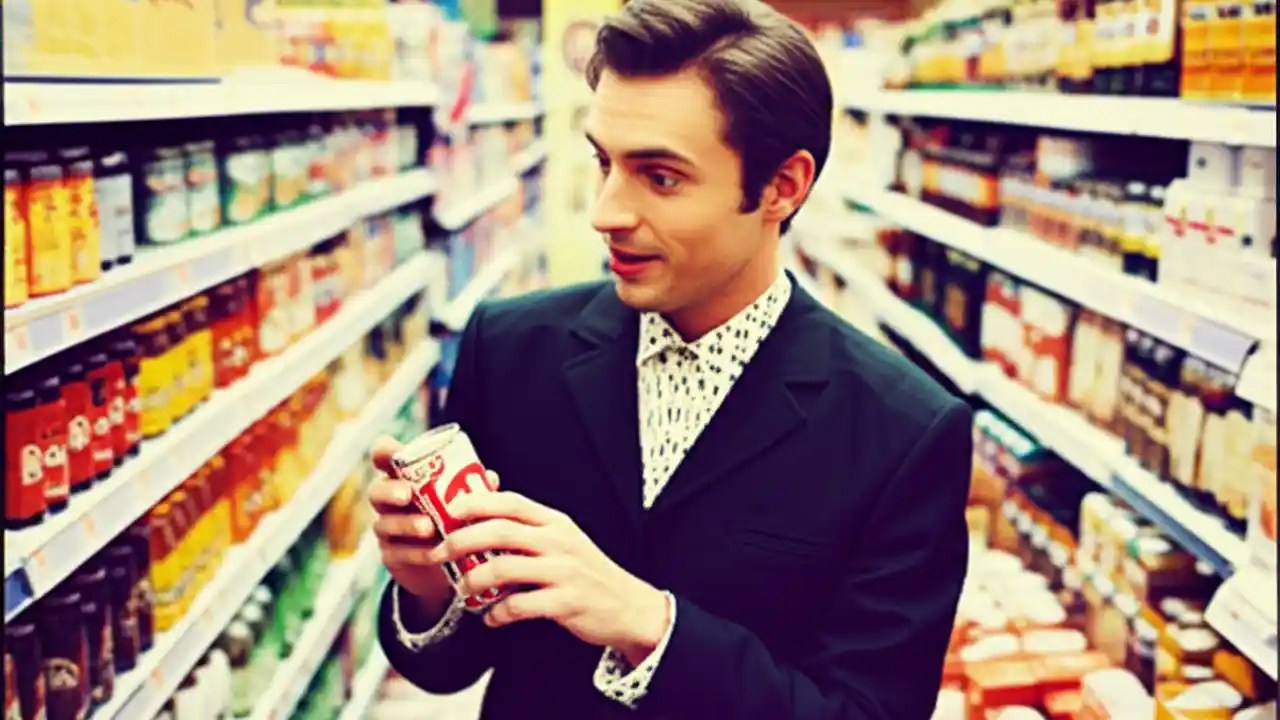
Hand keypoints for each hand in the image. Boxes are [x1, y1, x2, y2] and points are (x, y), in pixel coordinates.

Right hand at [368, 436, 500, 618]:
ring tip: (428, 528)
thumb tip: (490, 478)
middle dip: (390, 491)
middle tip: (407, 495)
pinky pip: (398, 553)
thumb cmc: (457, 518)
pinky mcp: (391, 556)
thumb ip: (474, 488)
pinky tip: (434, 554)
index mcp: (405, 477)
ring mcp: (388, 529)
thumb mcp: (466, 501)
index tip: (390, 453)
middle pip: (377, 491)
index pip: (384, 457)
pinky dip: (416, 553)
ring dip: (406, 524)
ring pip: (384, 524)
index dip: (383, 451)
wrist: (453, 563)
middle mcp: (391, 501)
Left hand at [428, 491, 670, 664]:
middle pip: (499, 532)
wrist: (629, 607)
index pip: (511, 502)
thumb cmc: (588, 572)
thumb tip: (487, 514)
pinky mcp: (564, 603)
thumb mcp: (565, 540)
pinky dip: (497, 614)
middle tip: (439, 552)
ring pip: (504, 568)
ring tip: (462, 590)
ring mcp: (563, 572)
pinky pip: (518, 606)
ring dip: (473, 580)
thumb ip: (531, 528)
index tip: (449, 510)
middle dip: (461, 540)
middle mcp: (558, 542)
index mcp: (556, 522)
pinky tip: (490, 618)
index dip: (476, 502)